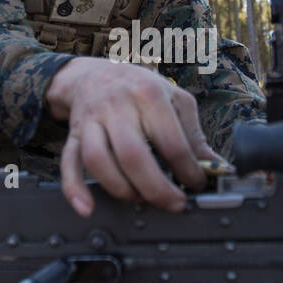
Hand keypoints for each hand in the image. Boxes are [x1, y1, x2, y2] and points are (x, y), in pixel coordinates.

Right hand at [45, 57, 223, 215]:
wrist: (93, 74)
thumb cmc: (139, 88)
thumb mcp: (174, 99)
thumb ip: (193, 134)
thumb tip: (215, 166)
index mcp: (148, 95)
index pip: (171, 142)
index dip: (188, 171)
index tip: (197, 184)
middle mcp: (117, 107)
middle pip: (133, 155)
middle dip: (157, 188)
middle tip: (175, 203)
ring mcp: (91, 121)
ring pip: (99, 162)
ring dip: (122, 189)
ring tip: (142, 200)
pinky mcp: (74, 135)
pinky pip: (68, 163)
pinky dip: (75, 189)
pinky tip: (87, 208)